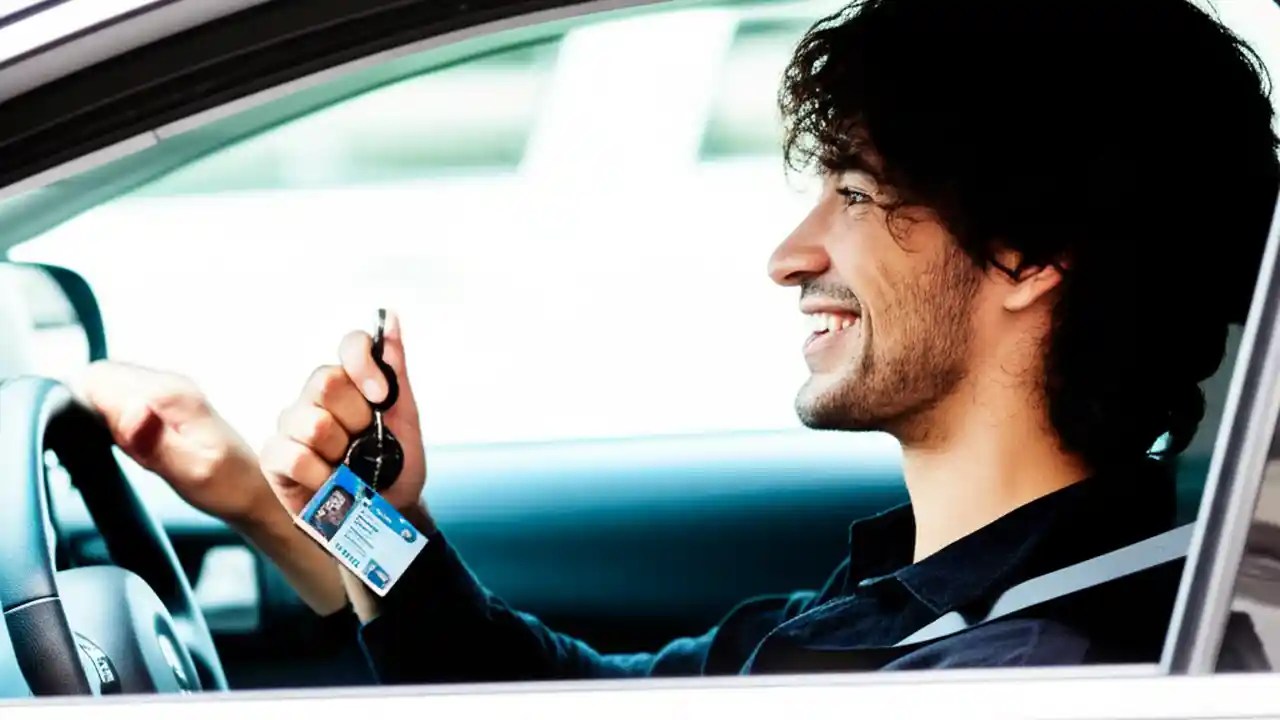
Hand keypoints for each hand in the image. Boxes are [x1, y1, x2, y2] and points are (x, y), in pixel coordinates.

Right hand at [72, 361, 276, 528]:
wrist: (257, 490)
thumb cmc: (227, 485)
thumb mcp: (189, 471)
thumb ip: (153, 442)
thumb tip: (130, 411)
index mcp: (171, 394)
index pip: (98, 377)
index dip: (84, 407)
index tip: (102, 438)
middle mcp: (170, 384)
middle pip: (101, 378)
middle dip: (90, 411)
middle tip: (116, 447)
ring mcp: (169, 392)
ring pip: (110, 387)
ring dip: (103, 416)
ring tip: (129, 449)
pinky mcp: (167, 405)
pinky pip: (124, 400)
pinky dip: (116, 421)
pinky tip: (135, 446)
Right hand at [260, 310, 426, 516]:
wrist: (388, 516)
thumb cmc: (395, 468)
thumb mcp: (405, 419)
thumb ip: (395, 371)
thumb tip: (393, 320)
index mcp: (350, 383)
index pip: (350, 346)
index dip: (363, 364)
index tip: (381, 397)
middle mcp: (315, 399)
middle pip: (325, 383)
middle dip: (356, 418)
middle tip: (365, 442)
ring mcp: (291, 426)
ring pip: (312, 423)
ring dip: (340, 453)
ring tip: (347, 467)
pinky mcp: (274, 458)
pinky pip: (293, 456)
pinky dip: (320, 475)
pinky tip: (329, 483)